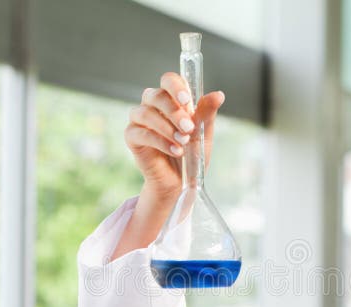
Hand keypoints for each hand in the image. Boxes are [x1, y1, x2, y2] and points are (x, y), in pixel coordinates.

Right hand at [125, 72, 224, 199]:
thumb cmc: (190, 154)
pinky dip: (160, 142)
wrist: (179, 181)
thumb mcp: (203, 134)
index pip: (169, 81)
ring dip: (167, 127)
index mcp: (171, 98)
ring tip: (183, 142)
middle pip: (156, 95)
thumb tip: (219, 95)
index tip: (187, 101)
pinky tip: (175, 151)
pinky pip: (142, 133)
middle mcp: (152, 104)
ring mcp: (139, 120)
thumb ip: (206, 114)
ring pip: (146, 113)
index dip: (176, 87)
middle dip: (174, 111)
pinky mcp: (132, 137)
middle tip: (189, 128)